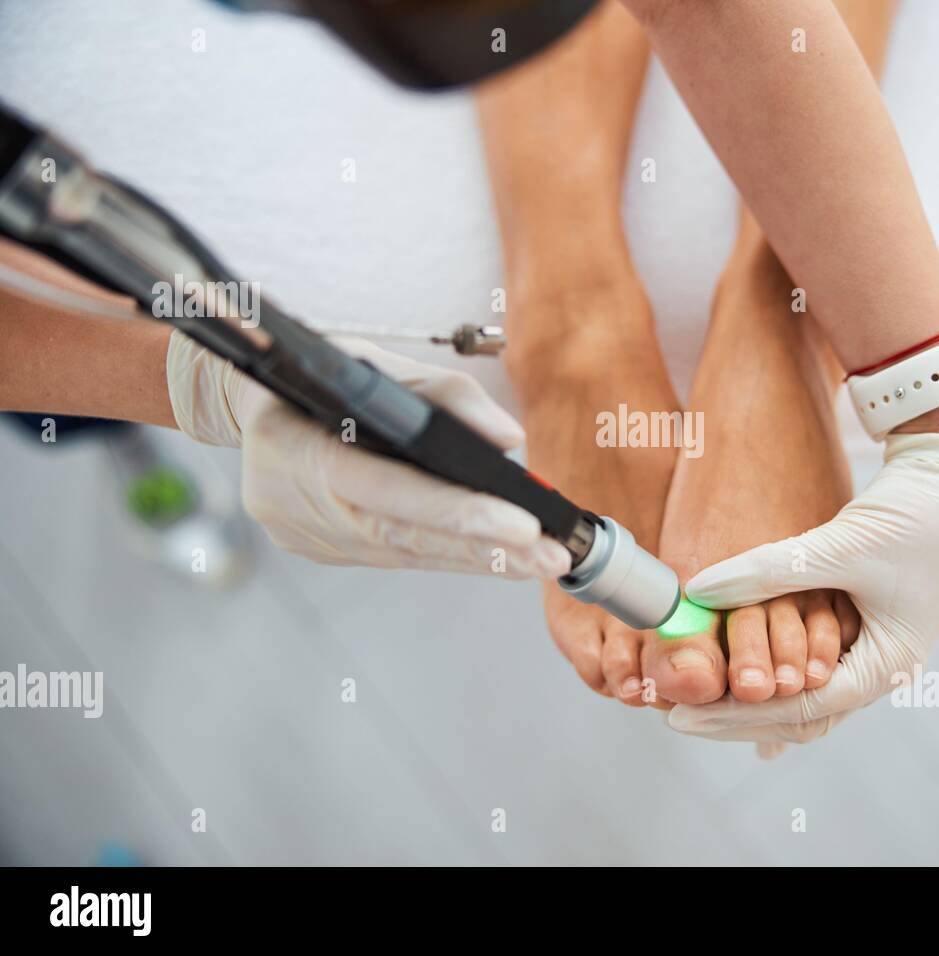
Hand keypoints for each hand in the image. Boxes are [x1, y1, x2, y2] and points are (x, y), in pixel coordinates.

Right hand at [165, 330, 571, 578]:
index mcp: (300, 452)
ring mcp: (308, 536)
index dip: (458, 512)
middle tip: (553, 557)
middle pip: (409, 536)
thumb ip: (445, 395)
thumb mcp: (374, 361)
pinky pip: (395, 554)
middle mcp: (298, 506)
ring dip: (478, 557)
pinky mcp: (322, 549)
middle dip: (488, 549)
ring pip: (407, 553)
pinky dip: (447, 552)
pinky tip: (497, 555)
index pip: (392, 491)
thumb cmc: (316, 374)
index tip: (523, 526)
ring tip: (541, 560)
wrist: (246, 404)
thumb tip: (509, 439)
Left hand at [668, 431, 938, 744]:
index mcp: (887, 665)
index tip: (685, 716)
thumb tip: (697, 591)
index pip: (802, 708)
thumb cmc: (912, 514)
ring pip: (805, 697)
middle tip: (680, 718)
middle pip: (802, 716)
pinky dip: (771, 673)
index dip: (739, 714)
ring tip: (699, 704)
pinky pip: (808, 666)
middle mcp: (881, 669)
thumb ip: (768, 571)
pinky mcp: (859, 626)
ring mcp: (871, 650)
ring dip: (754, 701)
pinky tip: (736, 684)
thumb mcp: (838, 545)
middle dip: (740, 717)